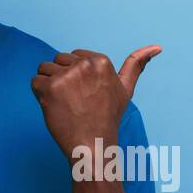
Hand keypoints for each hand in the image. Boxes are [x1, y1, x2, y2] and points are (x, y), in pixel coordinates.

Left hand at [30, 44, 161, 160]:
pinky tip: (55, 108)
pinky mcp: (49, 88)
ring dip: (50, 87)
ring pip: (45, 69)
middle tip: (76, 102)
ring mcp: (66, 76)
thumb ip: (136, 66)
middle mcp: (85, 65)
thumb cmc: (107, 119)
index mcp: (101, 61)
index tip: (86, 94)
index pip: (74, 56)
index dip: (76, 76)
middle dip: (62, 79)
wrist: (93, 146)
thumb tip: (157, 47)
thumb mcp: (126, 90)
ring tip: (65, 105)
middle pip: (58, 60)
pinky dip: (39, 96)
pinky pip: (35, 82)